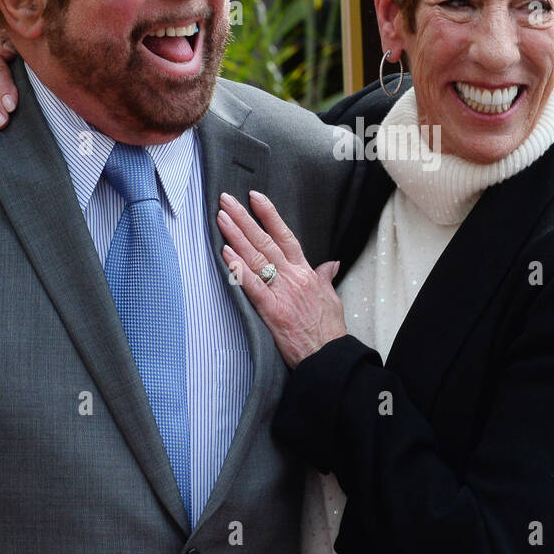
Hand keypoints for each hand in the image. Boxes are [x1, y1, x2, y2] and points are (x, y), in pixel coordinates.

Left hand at [217, 190, 345, 368]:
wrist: (328, 355)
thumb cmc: (329, 329)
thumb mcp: (331, 297)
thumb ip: (325, 278)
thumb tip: (330, 264)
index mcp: (305, 272)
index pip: (285, 235)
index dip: (269, 215)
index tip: (254, 197)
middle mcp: (293, 277)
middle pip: (265, 240)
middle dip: (244, 218)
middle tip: (226, 200)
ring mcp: (282, 292)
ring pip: (256, 257)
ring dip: (237, 235)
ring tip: (222, 217)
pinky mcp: (272, 310)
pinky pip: (253, 285)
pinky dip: (239, 268)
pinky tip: (226, 252)